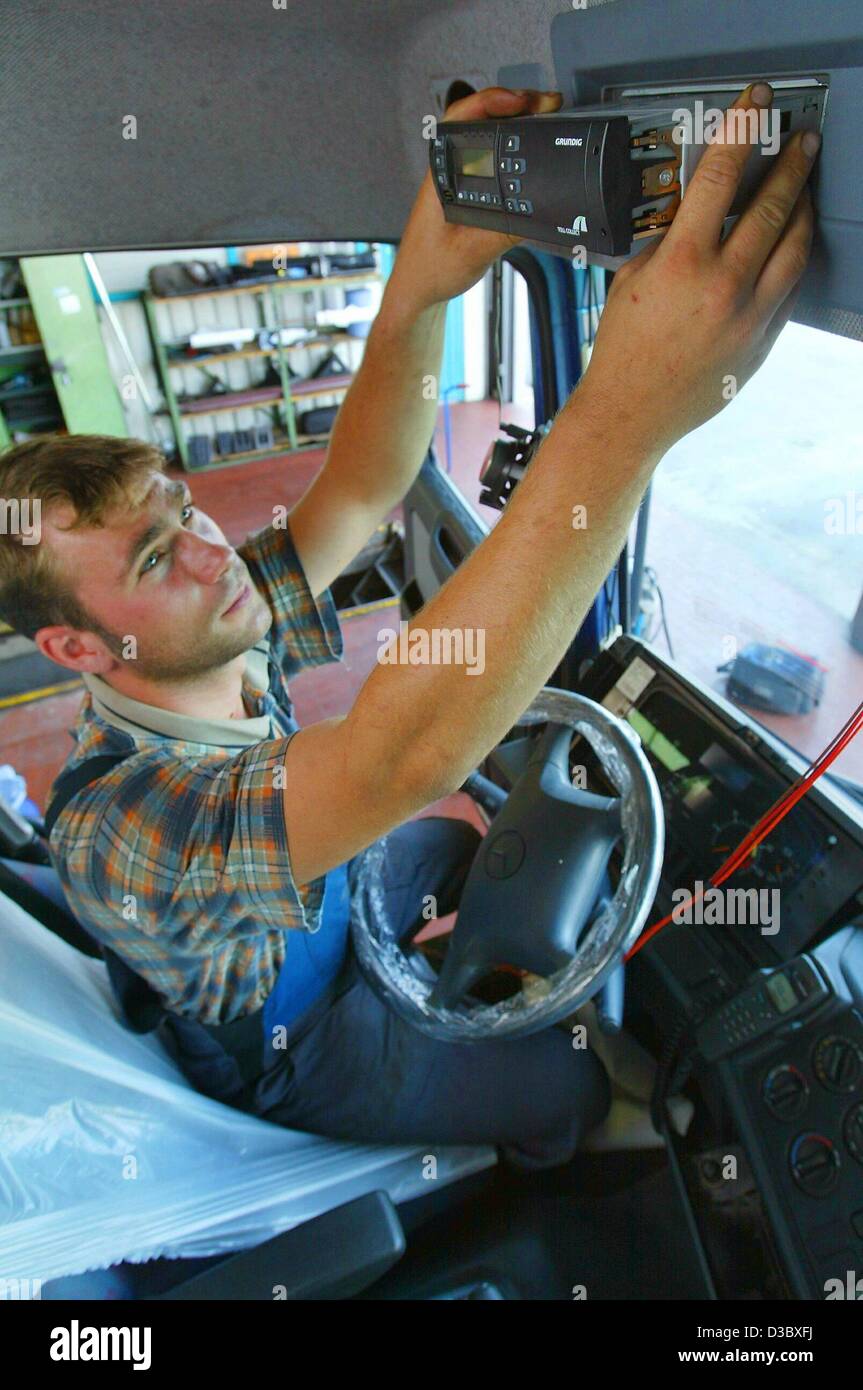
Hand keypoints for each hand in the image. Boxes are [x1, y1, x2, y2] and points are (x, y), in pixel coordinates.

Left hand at [383, 86, 562, 317]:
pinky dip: (511, 147)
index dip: (494, 100)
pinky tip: (528, 148)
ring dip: (514, 124)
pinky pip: (489, 158)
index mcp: (441, 175)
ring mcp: (455, 180)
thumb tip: (541, 211)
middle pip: (479, 119)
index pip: (462, 117)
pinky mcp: (465, 194)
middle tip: (546, 105)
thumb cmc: (429, 272)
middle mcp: (447, 171)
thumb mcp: (472, 253)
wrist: (416, 293)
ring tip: (542, 117)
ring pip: (485, 137)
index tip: (522, 102)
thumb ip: (505, 232)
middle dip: (515, 105)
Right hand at [577, 81, 818, 459]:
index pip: (721, 174)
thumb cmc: (622, 351)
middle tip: (801, 140)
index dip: (742, 129)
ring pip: (795, 245)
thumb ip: (669, 237)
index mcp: (684, 262)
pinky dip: (794, 256)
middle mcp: (723, 286)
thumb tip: (697, 206)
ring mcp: (749, 315)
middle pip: (772, 204)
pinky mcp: (762, 341)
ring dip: (804, 207)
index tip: (754, 106)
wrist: (629, 413)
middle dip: (791, 162)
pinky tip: (792, 241)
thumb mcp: (632, 277)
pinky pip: (790, 287)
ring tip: (805, 186)